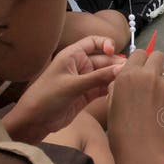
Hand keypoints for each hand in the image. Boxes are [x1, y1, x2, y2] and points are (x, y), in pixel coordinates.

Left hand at [3, 37, 123, 142]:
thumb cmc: (47, 97)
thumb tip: (121, 68)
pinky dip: (111, 89)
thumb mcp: (73, 85)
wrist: (34, 121)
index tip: (114, 52)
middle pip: (104, 60)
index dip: (106, 44)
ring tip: (127, 83)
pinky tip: (120, 92)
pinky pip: (102, 88)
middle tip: (129, 72)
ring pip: (105, 75)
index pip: (93, 42)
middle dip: (116, 64)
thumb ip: (98, 77)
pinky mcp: (86, 95)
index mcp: (72, 55)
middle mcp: (80, 66)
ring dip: (115, 78)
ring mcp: (84, 81)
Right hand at [108, 49, 163, 162]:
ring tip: (155, 96)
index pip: (138, 53)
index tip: (138, 70)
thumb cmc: (121, 130)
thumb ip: (119, 84)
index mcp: (127, 75)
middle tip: (149, 78)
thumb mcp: (112, 102)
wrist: (141, 149)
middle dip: (153, 64)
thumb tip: (125, 76)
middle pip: (157, 56)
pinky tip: (163, 103)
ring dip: (162, 78)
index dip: (138, 61)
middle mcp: (147, 75)